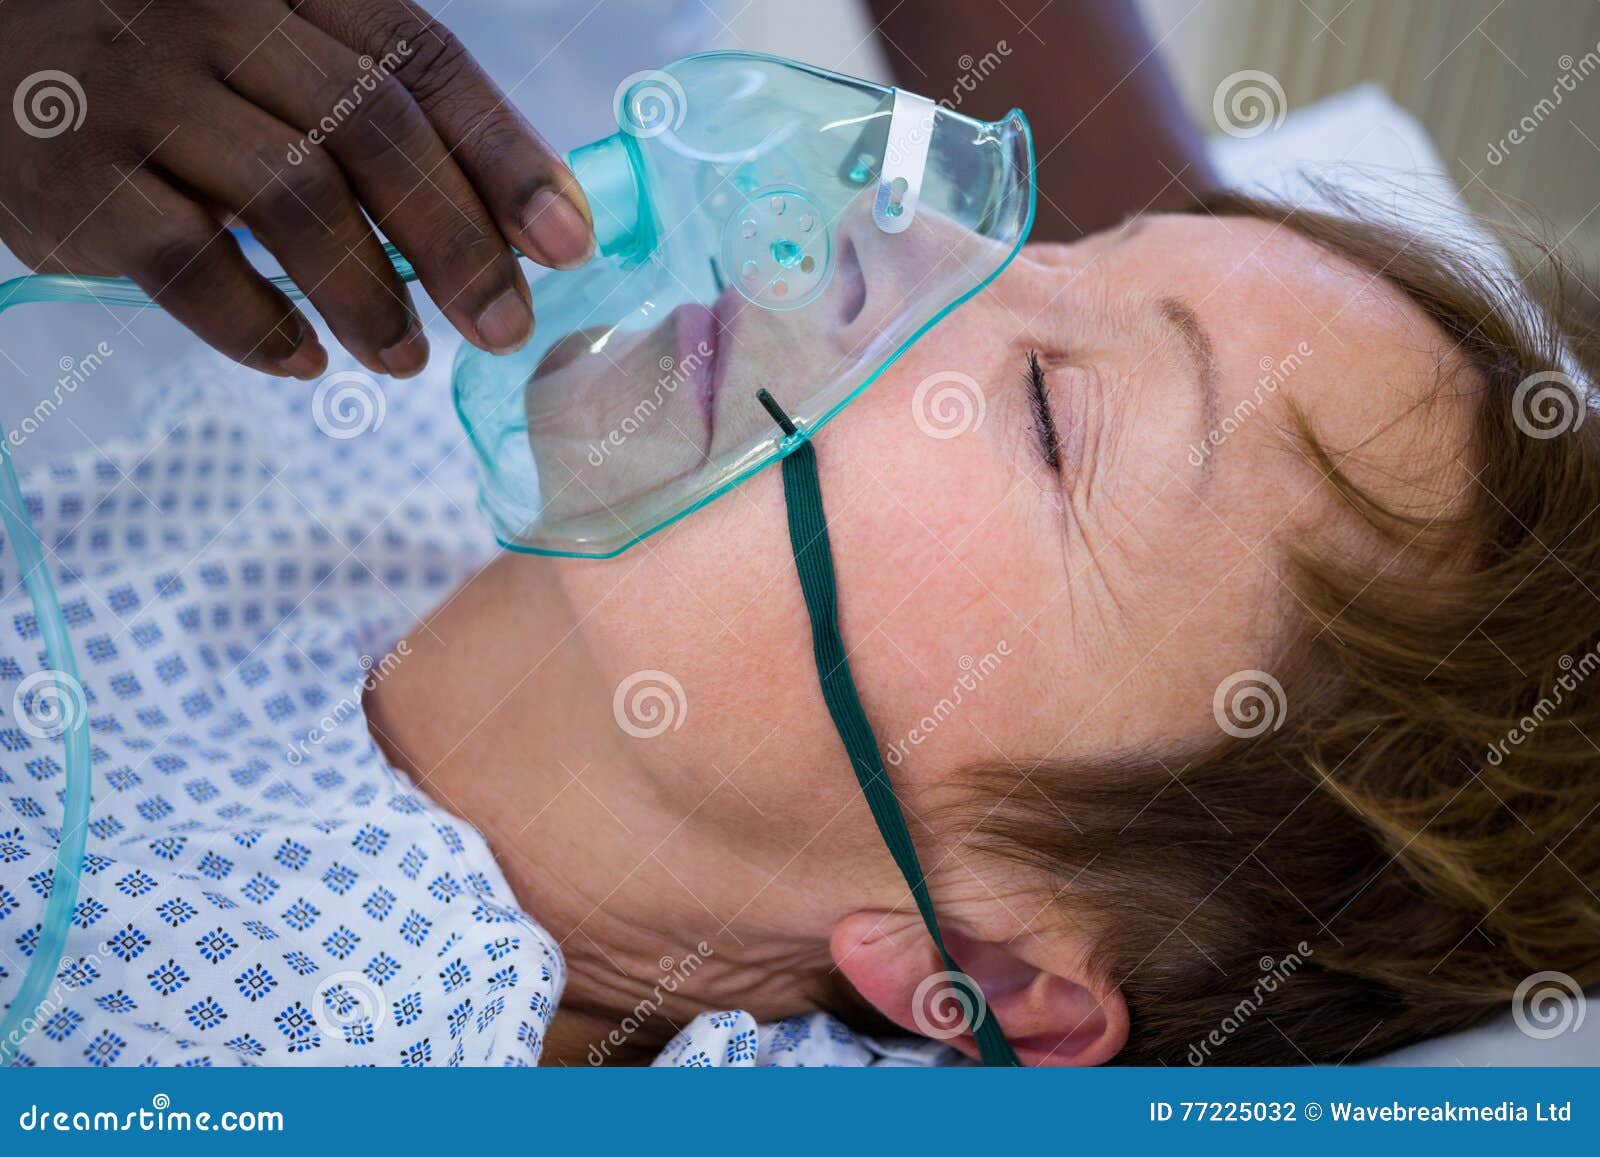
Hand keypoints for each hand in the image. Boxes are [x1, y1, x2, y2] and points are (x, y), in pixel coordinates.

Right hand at [0, 0, 595, 378]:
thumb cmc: (162, 62)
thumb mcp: (267, 45)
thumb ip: (370, 105)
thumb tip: (513, 218)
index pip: (421, 59)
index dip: (505, 155)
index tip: (566, 242)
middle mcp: (212, 18)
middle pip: (370, 128)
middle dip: (457, 242)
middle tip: (504, 326)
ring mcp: (138, 93)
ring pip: (293, 197)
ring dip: (370, 295)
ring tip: (407, 358)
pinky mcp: (74, 180)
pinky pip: (189, 263)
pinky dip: (259, 324)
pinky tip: (302, 358)